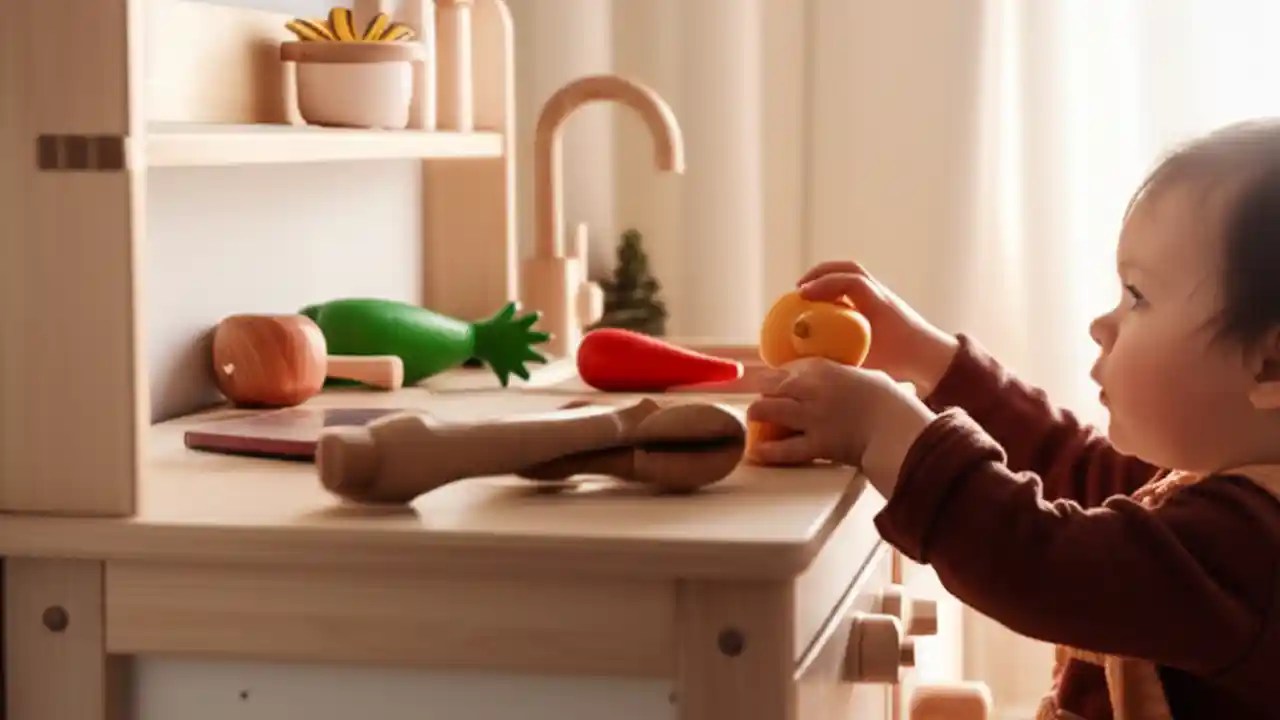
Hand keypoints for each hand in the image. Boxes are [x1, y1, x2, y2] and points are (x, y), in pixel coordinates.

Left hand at [748, 357, 935, 494]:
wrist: (897, 428)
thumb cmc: (892, 402)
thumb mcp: (871, 377)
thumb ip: (852, 378)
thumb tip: (853, 381)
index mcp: (826, 369)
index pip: (790, 367)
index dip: (779, 375)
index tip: (775, 381)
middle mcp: (812, 389)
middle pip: (771, 385)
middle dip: (763, 392)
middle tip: (762, 400)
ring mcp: (811, 417)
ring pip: (768, 410)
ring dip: (757, 415)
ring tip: (754, 420)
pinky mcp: (815, 443)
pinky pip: (783, 449)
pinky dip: (767, 451)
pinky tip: (757, 452)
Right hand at [797, 260, 958, 395]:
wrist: (934, 359)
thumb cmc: (903, 363)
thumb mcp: (869, 365)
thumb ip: (839, 363)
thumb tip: (806, 367)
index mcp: (879, 304)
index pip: (851, 281)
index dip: (824, 284)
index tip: (802, 295)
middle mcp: (881, 293)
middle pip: (849, 268)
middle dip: (820, 273)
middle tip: (798, 288)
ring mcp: (882, 294)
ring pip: (853, 273)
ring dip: (828, 278)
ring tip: (807, 293)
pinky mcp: (881, 301)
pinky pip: (856, 284)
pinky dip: (836, 287)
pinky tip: (824, 306)